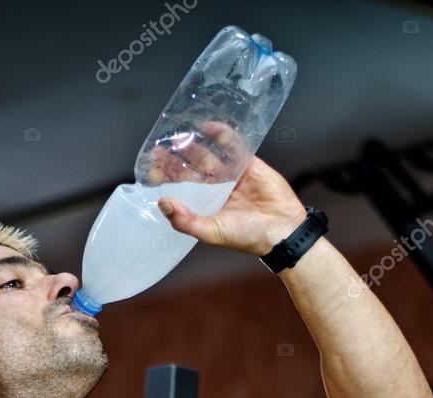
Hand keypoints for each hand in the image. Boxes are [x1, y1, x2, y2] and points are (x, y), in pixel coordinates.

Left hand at [151, 123, 306, 256]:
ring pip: (208, 156)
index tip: (151, 169)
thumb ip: (185, 220)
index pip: (180, 190)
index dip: (166, 180)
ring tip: (178, 136)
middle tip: (160, 149)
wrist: (281, 229)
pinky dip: (221, 134)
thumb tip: (163, 203)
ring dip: (193, 146)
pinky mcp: (248, 163)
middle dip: (174, 161)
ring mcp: (231, 176)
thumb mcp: (210, 232)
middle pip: (190, 171)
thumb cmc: (246, 236)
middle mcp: (215, 190)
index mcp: (204, 207)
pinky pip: (232, 146)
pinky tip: (208, 126)